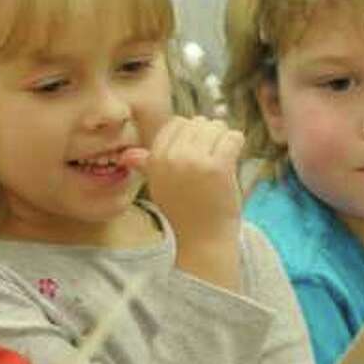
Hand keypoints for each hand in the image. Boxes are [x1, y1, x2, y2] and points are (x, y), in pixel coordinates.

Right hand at [121, 116, 245, 289]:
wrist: (202, 240)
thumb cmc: (184, 212)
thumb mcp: (159, 186)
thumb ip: (146, 166)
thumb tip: (126, 155)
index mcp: (156, 159)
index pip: (176, 123)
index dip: (191, 135)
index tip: (197, 155)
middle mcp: (171, 157)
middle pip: (198, 122)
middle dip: (209, 136)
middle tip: (212, 160)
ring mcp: (194, 161)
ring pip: (217, 127)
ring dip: (224, 140)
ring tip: (222, 160)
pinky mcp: (218, 167)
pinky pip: (233, 137)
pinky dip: (237, 145)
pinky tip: (233, 161)